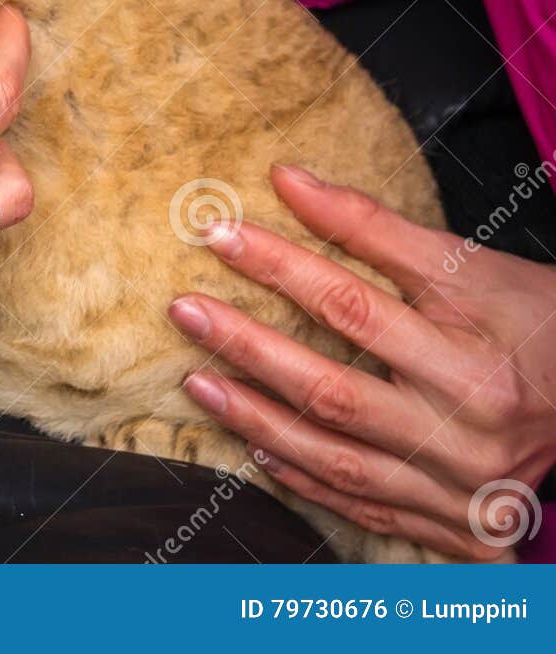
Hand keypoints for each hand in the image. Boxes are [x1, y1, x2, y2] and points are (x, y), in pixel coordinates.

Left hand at [169, 164, 555, 559]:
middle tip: (184, 311)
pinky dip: (303, 479)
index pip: (353, 308)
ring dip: (256, 420)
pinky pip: (362, 506)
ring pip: (335, 460)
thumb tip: (286, 180)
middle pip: (331, 392)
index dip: (281, 268)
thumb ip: (373, 227)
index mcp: (474, 365)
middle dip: (248, 349)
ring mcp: (458, 491)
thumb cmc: (535, 320)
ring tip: (197, 380)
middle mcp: (464, 435)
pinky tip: (255, 447)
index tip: (219, 235)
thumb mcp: (467, 266)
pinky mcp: (455, 525)